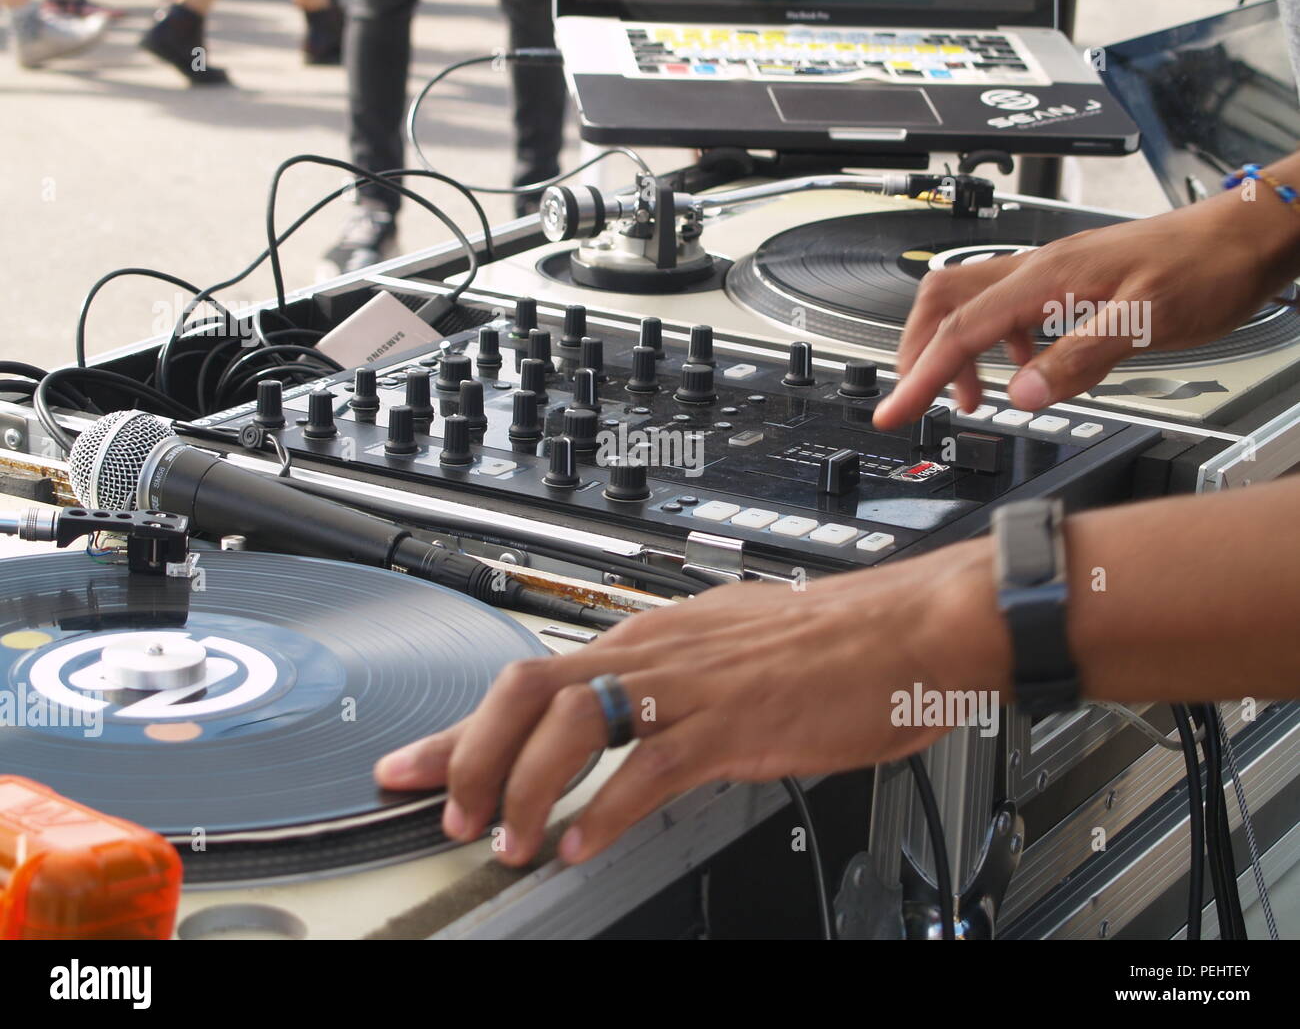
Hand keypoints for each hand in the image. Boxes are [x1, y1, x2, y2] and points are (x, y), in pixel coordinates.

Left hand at [374, 539, 1007, 865]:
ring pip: (575, 722)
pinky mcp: (735, 724)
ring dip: (526, 787)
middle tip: (442, 807)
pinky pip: (651, 768)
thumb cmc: (832, 642)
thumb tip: (636, 720)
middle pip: (529, 687)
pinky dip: (605, 811)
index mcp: (653, 638)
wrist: (909, 628)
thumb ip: (674, 683)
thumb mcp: (730, 652)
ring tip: (509, 841)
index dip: (466, 725)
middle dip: (471, 752)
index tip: (419, 760)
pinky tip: (583, 844)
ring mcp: (692, 686)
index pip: (534, 675)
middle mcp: (657, 652)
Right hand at [872, 189, 1299, 429]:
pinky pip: (1005, 310)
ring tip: (970, 396)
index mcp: (1045, 279)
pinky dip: (994, 346)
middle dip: (917, 352)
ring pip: (967, 303)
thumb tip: (1022, 394)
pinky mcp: (1065, 284)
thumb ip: (1079, 358)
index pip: (959, 330)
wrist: (1249, 235)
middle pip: (940, 301)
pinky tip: (1023, 369)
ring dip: (953, 350)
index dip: (920, 375)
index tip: (894, 411)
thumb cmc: (1208, 268)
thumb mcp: (1147, 321)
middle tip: (914, 398)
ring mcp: (1049, 274)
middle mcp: (1036, 270)